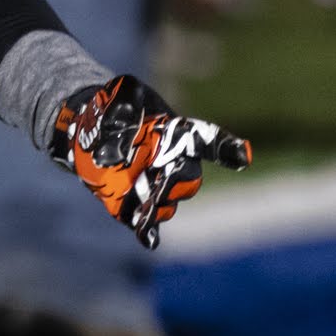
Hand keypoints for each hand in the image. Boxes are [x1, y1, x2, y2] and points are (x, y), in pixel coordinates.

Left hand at [48, 75, 252, 248]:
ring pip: (166, 203)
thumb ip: (122, 112)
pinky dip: (147, 231)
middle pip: (188, 179)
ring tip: (142, 210)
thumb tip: (113, 152)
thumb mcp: (120, 96)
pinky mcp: (135, 204)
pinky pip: (146, 222)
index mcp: (176, 132)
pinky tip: (147, 238)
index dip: (227, 148)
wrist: (91, 127)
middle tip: (159, 192)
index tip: (243, 156)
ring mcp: (156, 185)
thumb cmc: (115, 106)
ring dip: (155, 206)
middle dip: (176, 186)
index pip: (206, 140)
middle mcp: (173, 162)